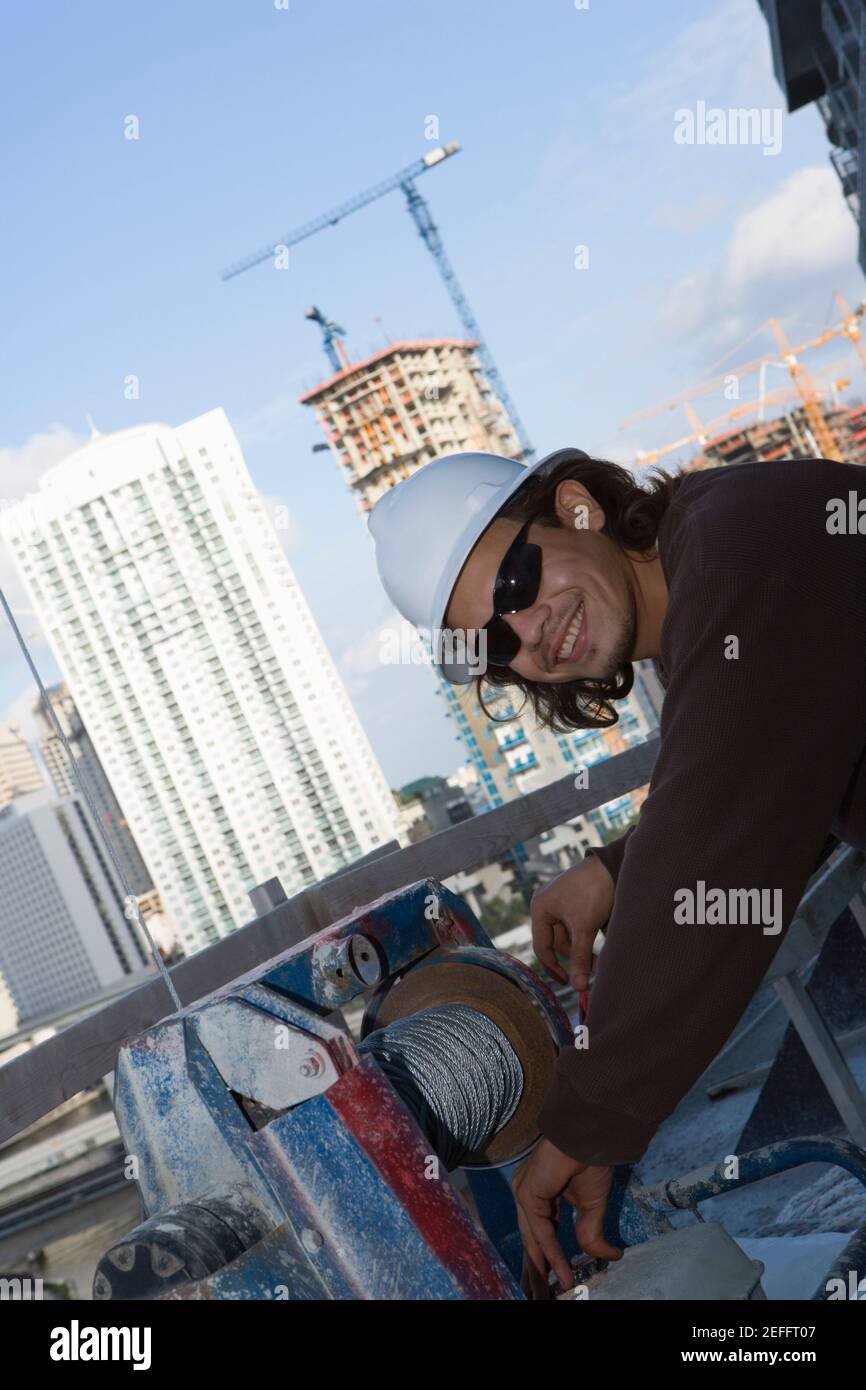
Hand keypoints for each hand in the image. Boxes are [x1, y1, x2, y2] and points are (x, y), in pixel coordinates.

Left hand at [512, 1139, 621, 1296]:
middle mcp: (529, 1194)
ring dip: (541, 1271)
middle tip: (538, 1296)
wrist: (591, 1137)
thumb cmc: (592, 1162)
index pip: (540, 1232)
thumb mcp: (592, 1206)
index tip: (555, 1280)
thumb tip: (611, 1258)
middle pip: (530, 1240)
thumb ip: (591, 1233)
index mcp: (541, 1193)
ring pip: (533, 1241)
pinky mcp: (527, 1195)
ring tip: (547, 1295)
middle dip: (535, 1270)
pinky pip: (542, 1233)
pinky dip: (553, 1255)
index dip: (546, 1258)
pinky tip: (564, 1273)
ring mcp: (525, 1194)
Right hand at [530, 854, 613, 991]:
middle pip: (557, 942)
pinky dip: (586, 938)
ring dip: (583, 949)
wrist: (614, 866)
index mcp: (540, 908)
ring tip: (599, 961)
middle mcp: (546, 905)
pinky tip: (597, 946)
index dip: (554, 967)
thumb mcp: (585, 928)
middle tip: (594, 970)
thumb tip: (578, 987)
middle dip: (575, 957)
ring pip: (569, 936)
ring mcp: (560, 903)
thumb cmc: (593, 892)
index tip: (569, 982)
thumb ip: (580, 958)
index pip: (542, 947)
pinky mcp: (574, 903)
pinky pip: (576, 927)